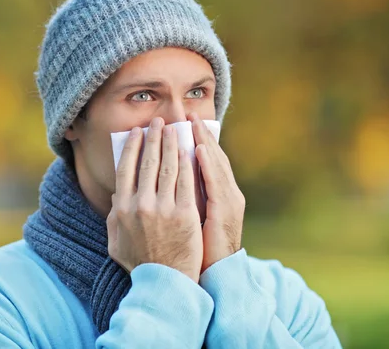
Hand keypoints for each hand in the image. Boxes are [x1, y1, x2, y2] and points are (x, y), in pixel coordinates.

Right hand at [107, 117, 203, 282]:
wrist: (165, 284)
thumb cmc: (140, 262)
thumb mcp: (116, 241)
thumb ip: (115, 216)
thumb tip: (117, 194)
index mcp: (123, 208)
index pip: (126, 168)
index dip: (132, 146)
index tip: (138, 132)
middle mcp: (142, 204)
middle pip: (148, 162)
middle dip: (154, 137)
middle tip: (159, 121)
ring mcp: (165, 209)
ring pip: (169, 167)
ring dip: (172, 144)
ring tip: (175, 129)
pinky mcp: (186, 214)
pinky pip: (187, 181)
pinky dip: (188, 163)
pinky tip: (190, 149)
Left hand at [189, 112, 245, 272]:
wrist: (215, 276)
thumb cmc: (199, 249)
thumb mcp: (192, 219)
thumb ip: (183, 199)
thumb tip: (160, 182)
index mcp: (219, 194)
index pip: (206, 161)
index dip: (196, 140)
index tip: (184, 122)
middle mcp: (227, 193)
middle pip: (213, 156)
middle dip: (201, 134)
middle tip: (189, 113)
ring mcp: (229, 201)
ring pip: (216, 164)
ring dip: (205, 141)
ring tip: (194, 123)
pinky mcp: (226, 211)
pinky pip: (216, 183)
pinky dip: (209, 165)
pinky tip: (200, 150)